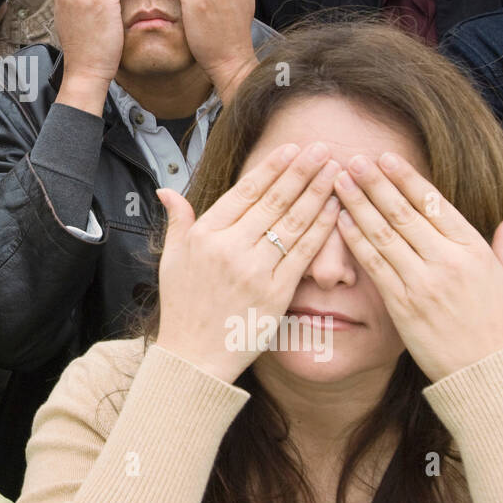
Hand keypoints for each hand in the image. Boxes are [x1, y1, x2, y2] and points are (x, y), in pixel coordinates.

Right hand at [155, 142, 340, 381]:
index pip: (244, 192)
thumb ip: (178, 221)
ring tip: (334, 169)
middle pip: (274, 201)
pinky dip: (321, 228)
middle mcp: (230, 249)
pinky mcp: (276, 293)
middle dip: (301, 170)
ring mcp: (255, 271)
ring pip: (293, 222)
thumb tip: (167, 190)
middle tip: (322, 147)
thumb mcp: (172, 259)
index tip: (290, 148)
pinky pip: (303, 253)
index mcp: (205, 236)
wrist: (194, 356)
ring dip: (316, 192)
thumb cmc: (183, 306)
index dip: (270, 168)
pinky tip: (335, 209)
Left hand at [333, 152, 502, 382]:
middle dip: (375, 183)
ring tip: (339, 181)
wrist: (486, 375)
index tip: (385, 157)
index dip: (406, 178)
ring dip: (358, 204)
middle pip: (403, 212)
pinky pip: (373, 264)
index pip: (434, 203)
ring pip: (383, 234)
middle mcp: (447, 262)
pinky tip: (340, 219)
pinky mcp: (401, 304)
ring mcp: (422, 283)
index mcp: (474, 250)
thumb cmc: (501, 327)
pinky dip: (355, 240)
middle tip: (352, 159)